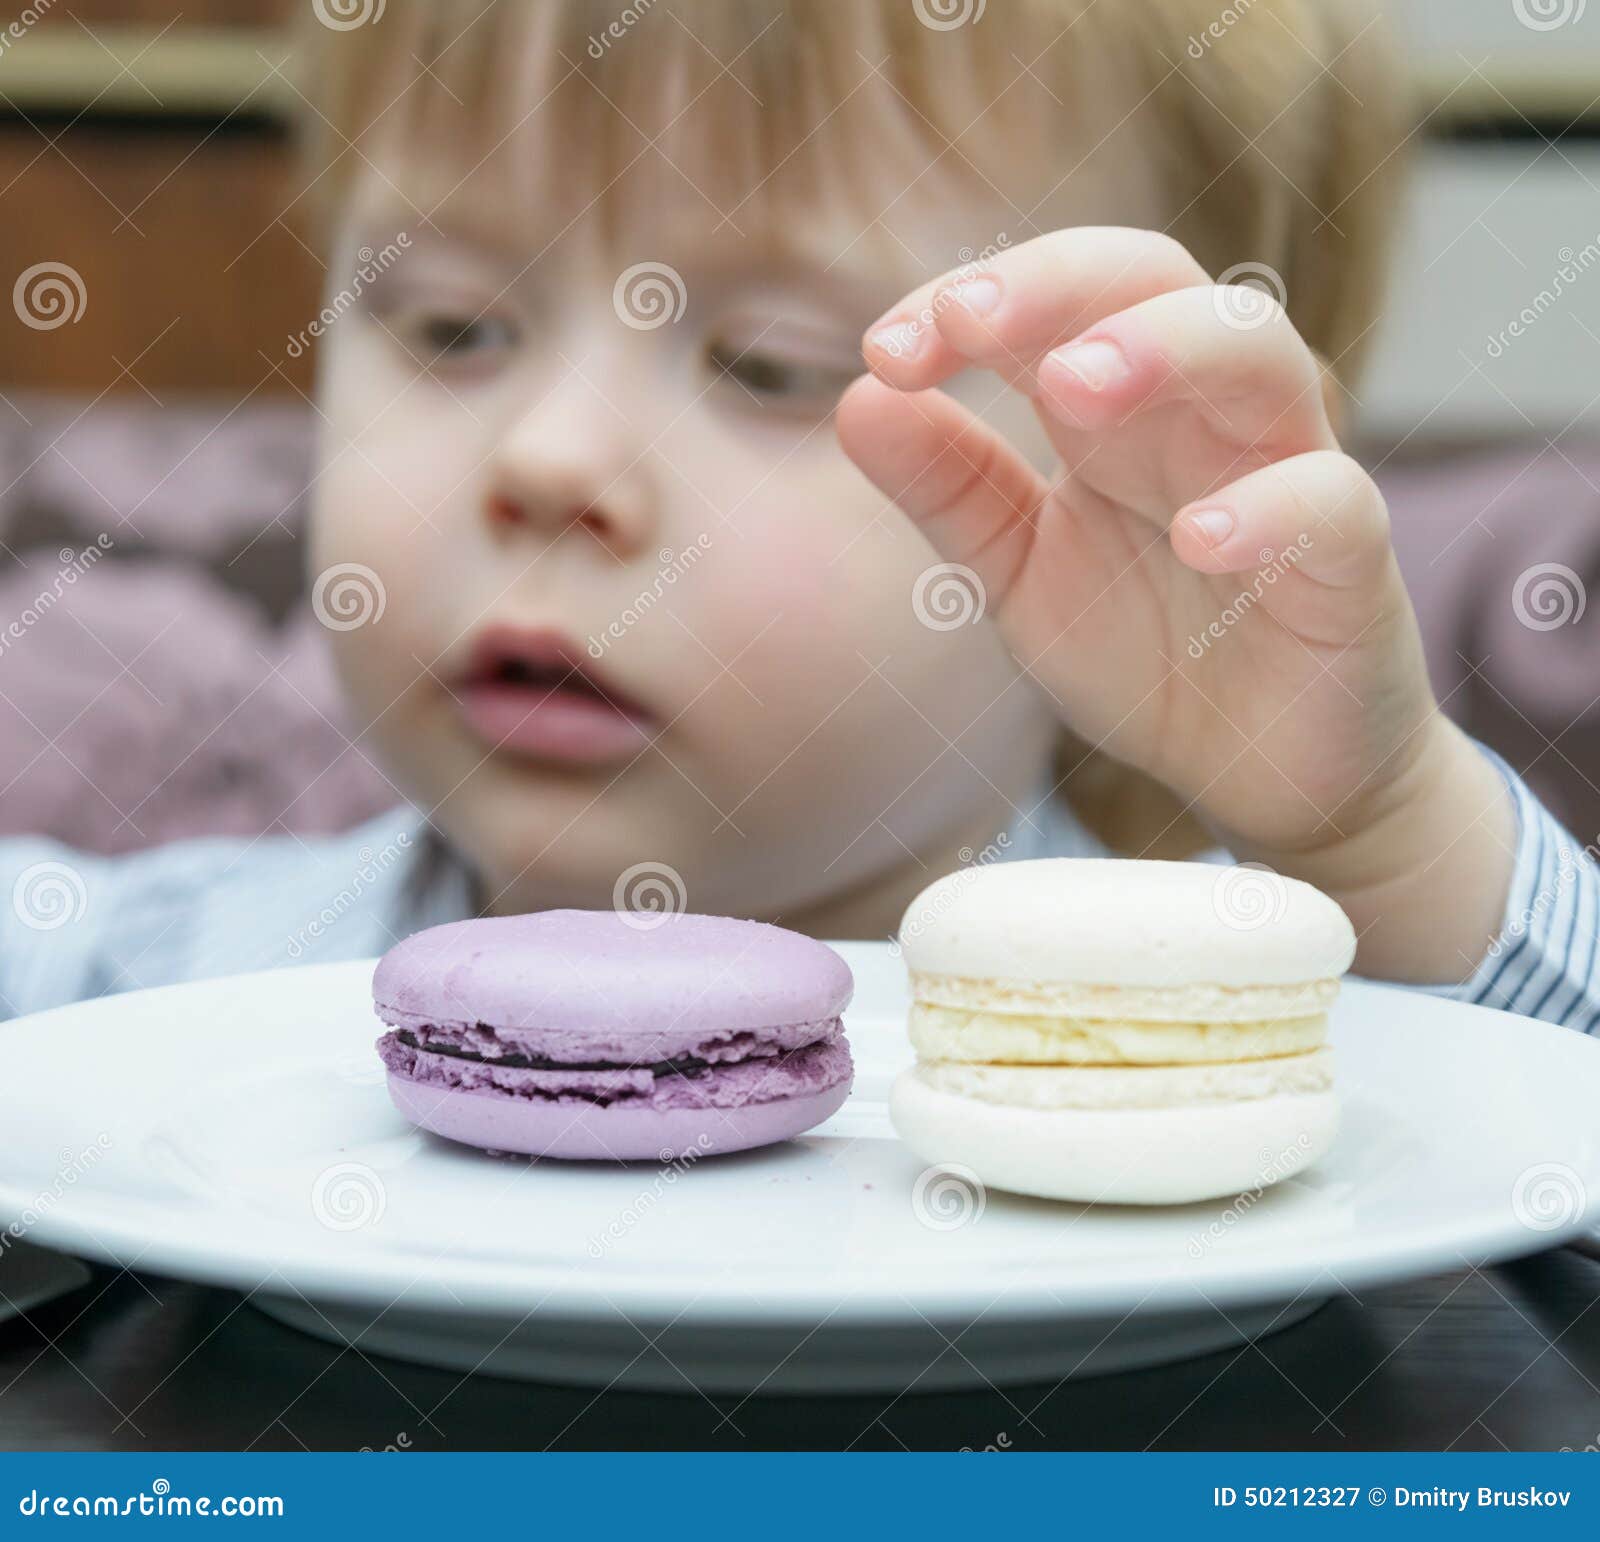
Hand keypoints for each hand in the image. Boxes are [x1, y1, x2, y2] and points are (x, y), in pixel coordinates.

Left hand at [838, 227, 1512, 979]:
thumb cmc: (1150, 654)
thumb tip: (857, 398)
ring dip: (1164, 350)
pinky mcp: (1349, 563)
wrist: (1262, 771)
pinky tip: (1200, 536)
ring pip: (1257, 357)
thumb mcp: (1022, 574)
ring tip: (1073, 384)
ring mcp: (1286, 474)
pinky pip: (1329, 503)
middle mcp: (1204, 417)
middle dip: (1057, 287)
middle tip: (967, 320)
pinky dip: (1268, 507)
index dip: (975, 302)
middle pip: (1158, 284)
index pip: (1056, 303)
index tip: (887, 351)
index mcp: (1119, 412)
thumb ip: (953, 492)